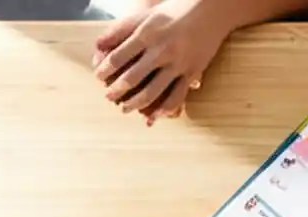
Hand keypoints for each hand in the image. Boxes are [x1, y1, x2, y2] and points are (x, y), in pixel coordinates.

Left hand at [93, 0, 235, 123]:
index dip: (105, 70)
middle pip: (132, 78)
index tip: (98, 78)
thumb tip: (97, 46)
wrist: (209, 11)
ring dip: (136, 103)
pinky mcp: (192, 72)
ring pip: (152, 91)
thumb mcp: (144, 15)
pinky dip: (164, 109)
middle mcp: (161, 50)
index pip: (118, 57)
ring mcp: (178, 63)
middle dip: (116, 91)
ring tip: (125, 109)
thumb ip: (120, 30)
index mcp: (146, 34)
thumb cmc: (173, 11)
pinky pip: (177, 96)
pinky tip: (154, 115)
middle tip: (108, 97)